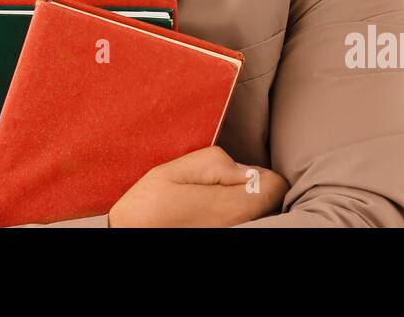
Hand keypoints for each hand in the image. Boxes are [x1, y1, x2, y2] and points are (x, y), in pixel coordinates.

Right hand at [108, 145, 287, 226]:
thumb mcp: (173, 171)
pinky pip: (243, 226)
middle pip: (270, 204)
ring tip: (214, 204)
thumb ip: (214, 162)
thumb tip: (244, 168)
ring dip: (245, 207)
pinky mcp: (225, 241)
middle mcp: (236, 227)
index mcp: (228, 206)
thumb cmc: (146, 207)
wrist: (128, 237)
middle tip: (224, 188)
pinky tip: (210, 217)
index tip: (239, 174)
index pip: (275, 187)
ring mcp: (231, 236)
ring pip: (258, 217)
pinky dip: (235, 219)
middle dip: (254, 191)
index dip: (259, 174)